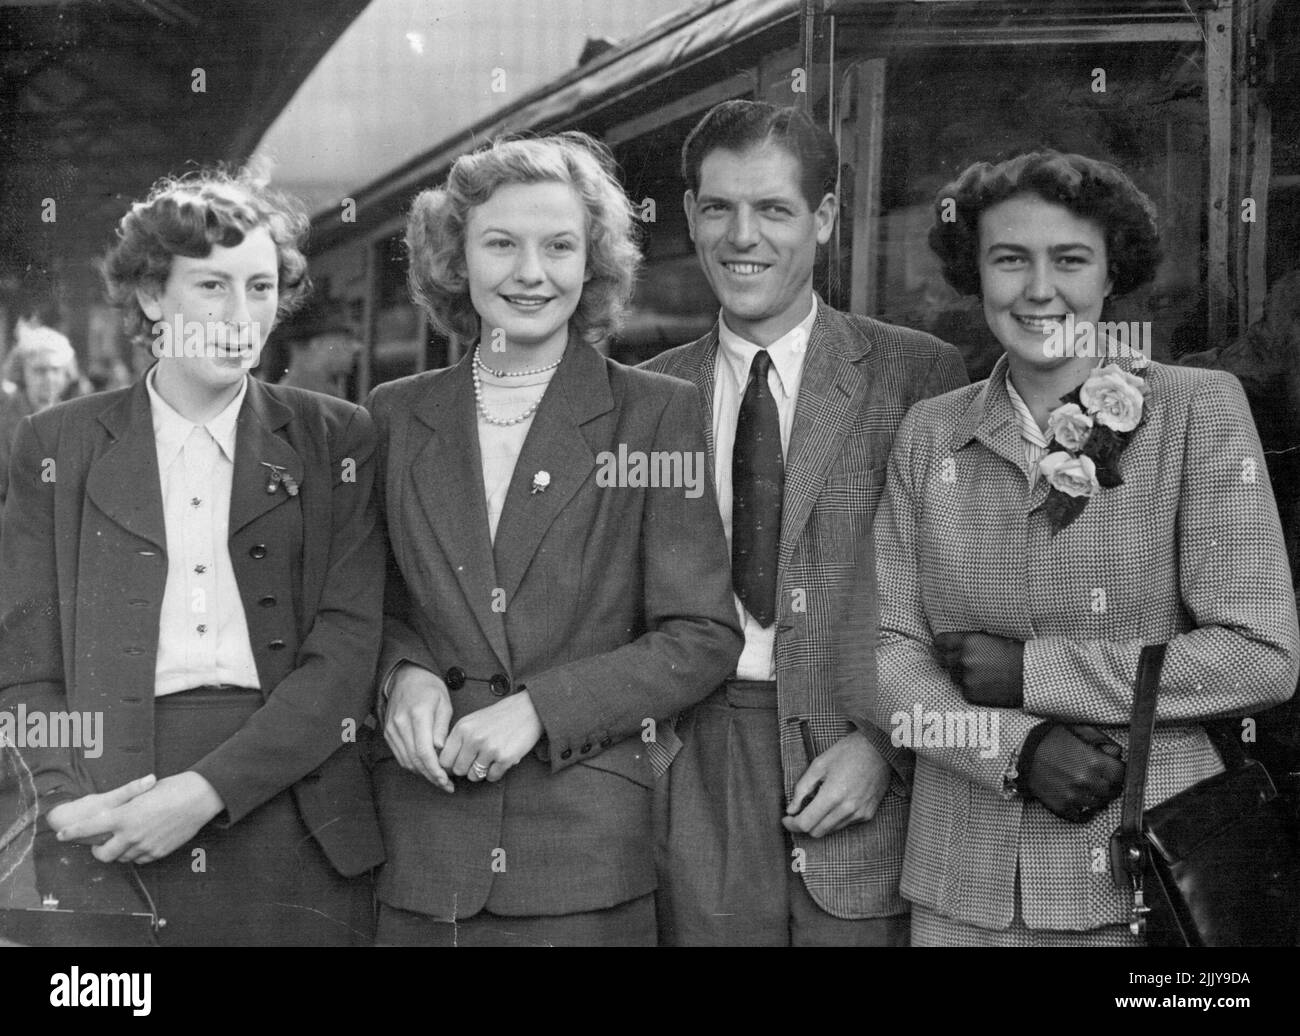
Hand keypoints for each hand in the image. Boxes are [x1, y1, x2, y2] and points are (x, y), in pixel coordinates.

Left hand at [52, 772, 223, 863]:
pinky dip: (138, 853)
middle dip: (99, 851)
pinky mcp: (159, 852)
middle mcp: (131, 834)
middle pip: (103, 854)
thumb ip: (124, 807)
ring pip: (122, 858)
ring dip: (120, 851)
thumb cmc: (171, 788)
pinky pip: (141, 859)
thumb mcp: (142, 793)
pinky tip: (144, 841)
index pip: (88, 828)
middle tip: (101, 843)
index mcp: (123, 816)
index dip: (72, 833)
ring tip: (127, 839)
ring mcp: (145, 846)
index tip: (62, 835)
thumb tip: (111, 815)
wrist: (200, 797)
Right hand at [383, 663, 454, 791]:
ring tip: (439, 779)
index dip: (435, 770)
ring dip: (422, 773)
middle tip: (446, 785)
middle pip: (415, 760)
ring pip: (406, 760)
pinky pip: (400, 755)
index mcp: (417, 715)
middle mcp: (400, 724)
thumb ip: (442, 727)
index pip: (424, 751)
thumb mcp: (444, 703)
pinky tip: (426, 767)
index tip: (447, 781)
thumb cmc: (429, 688)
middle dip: (431, 776)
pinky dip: (413, 765)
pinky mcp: (387, 732)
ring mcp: (391, 729)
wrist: (406, 676)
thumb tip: (441, 750)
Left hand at [439, 692, 542, 783]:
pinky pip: (491, 777)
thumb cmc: (498, 718)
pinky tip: (501, 759)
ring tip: (490, 757)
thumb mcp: (472, 722)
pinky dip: (496, 772)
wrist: (527, 710)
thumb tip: (443, 766)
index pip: (444, 760)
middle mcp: (473, 738)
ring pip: (474, 776)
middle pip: (458, 770)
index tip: (459, 763)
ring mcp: (489, 749)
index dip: (451, 765)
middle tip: (478, 759)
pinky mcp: (504, 758)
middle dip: (467, 768)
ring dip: (481, 771)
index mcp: (462, 728)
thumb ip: (457, 740)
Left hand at [781, 730, 890, 838]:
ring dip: (820, 822)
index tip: (786, 818)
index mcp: (833, 795)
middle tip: (799, 811)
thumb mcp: (818, 765)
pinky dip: (834, 818)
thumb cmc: (847, 752)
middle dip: (804, 824)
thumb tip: (791, 809)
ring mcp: (859, 814)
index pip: (806, 823)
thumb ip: (802, 789)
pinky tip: (835, 802)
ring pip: (830, 830)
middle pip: (817, 832)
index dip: (792, 824)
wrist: (878, 749)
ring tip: (819, 802)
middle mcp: (847, 809)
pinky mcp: (868, 815)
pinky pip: (844, 825)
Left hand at [934, 631, 1024, 706]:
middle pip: (945, 660)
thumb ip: (970, 642)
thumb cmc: (1014, 654)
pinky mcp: (970, 694)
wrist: (1030, 676)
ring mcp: (966, 678)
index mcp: (968, 641)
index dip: (942, 646)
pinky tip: (987, 686)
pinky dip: (972, 689)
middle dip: (954, 662)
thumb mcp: (990, 639)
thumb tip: (953, 646)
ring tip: (983, 675)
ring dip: (963, 676)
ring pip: (954, 677)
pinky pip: (964, 690)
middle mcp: (963, 659)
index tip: (944, 648)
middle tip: (970, 664)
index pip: (940, 642)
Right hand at [1020, 724, 1124, 822]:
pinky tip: (1080, 798)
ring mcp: (1074, 796)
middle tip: (1103, 778)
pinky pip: (1082, 815)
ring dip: (1098, 796)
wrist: (1022, 753)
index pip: (1122, 775)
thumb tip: (1117, 753)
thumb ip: (1101, 741)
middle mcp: (1086, 782)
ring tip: (1089, 787)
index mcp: (1094, 762)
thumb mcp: (1078, 731)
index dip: (1120, 771)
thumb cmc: (1049, 740)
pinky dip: (1084, 809)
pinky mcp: (1062, 806)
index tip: (1115, 770)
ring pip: (1099, 804)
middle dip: (1111, 784)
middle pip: (1113, 791)